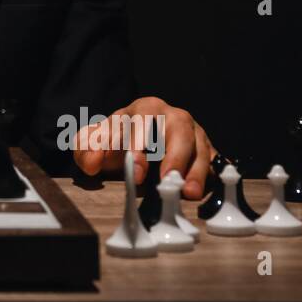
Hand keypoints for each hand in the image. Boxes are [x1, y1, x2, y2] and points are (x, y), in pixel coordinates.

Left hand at [72, 96, 217, 200]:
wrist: (132, 143)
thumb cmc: (117, 142)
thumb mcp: (94, 143)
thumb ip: (86, 150)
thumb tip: (94, 161)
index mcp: (144, 109)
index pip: (143, 121)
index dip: (139, 145)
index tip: (134, 171)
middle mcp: (172, 116)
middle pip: (179, 128)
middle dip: (175, 155)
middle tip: (169, 180)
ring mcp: (193, 132)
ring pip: (200, 145)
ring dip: (196, 170)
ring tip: (189, 192)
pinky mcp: (205, 150)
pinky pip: (215, 158)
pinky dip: (214, 171)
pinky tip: (213, 186)